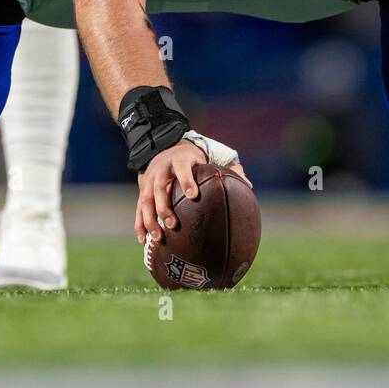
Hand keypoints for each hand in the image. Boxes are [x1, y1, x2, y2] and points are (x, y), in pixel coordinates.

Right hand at [135, 140, 250, 243]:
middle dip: (164, 207)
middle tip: (173, 225)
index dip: (187, 181)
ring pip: (146, 199)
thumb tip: (249, 186)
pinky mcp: (143, 189)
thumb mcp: (211, 156)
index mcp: (180, 159)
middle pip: (159, 187)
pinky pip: (139, 207)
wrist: (168, 148)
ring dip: (150, 219)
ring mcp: (149, 179)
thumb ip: (229, 168)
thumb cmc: (195, 158)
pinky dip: (139, 223)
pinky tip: (143, 240)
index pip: (182, 169)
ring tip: (158, 238)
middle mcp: (161, 168)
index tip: (194, 195)